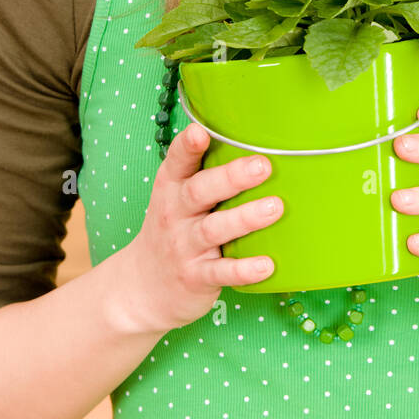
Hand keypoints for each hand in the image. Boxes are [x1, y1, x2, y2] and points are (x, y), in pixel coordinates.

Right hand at [116, 124, 283, 334]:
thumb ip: (205, 171)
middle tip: (263, 165)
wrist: (143, 285)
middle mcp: (175, 214)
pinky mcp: (196, 277)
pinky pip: (221, 272)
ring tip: (275, 207)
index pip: (177, 162)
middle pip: (200, 192)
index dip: (187, 147)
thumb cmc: (173, 229)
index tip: (200, 133)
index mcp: (171, 188)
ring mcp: (184, 246)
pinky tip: (267, 265)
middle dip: (231, 177)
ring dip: (245, 218)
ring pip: (214, 230)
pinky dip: (243, 270)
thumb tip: (254, 136)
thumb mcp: (176, 197)